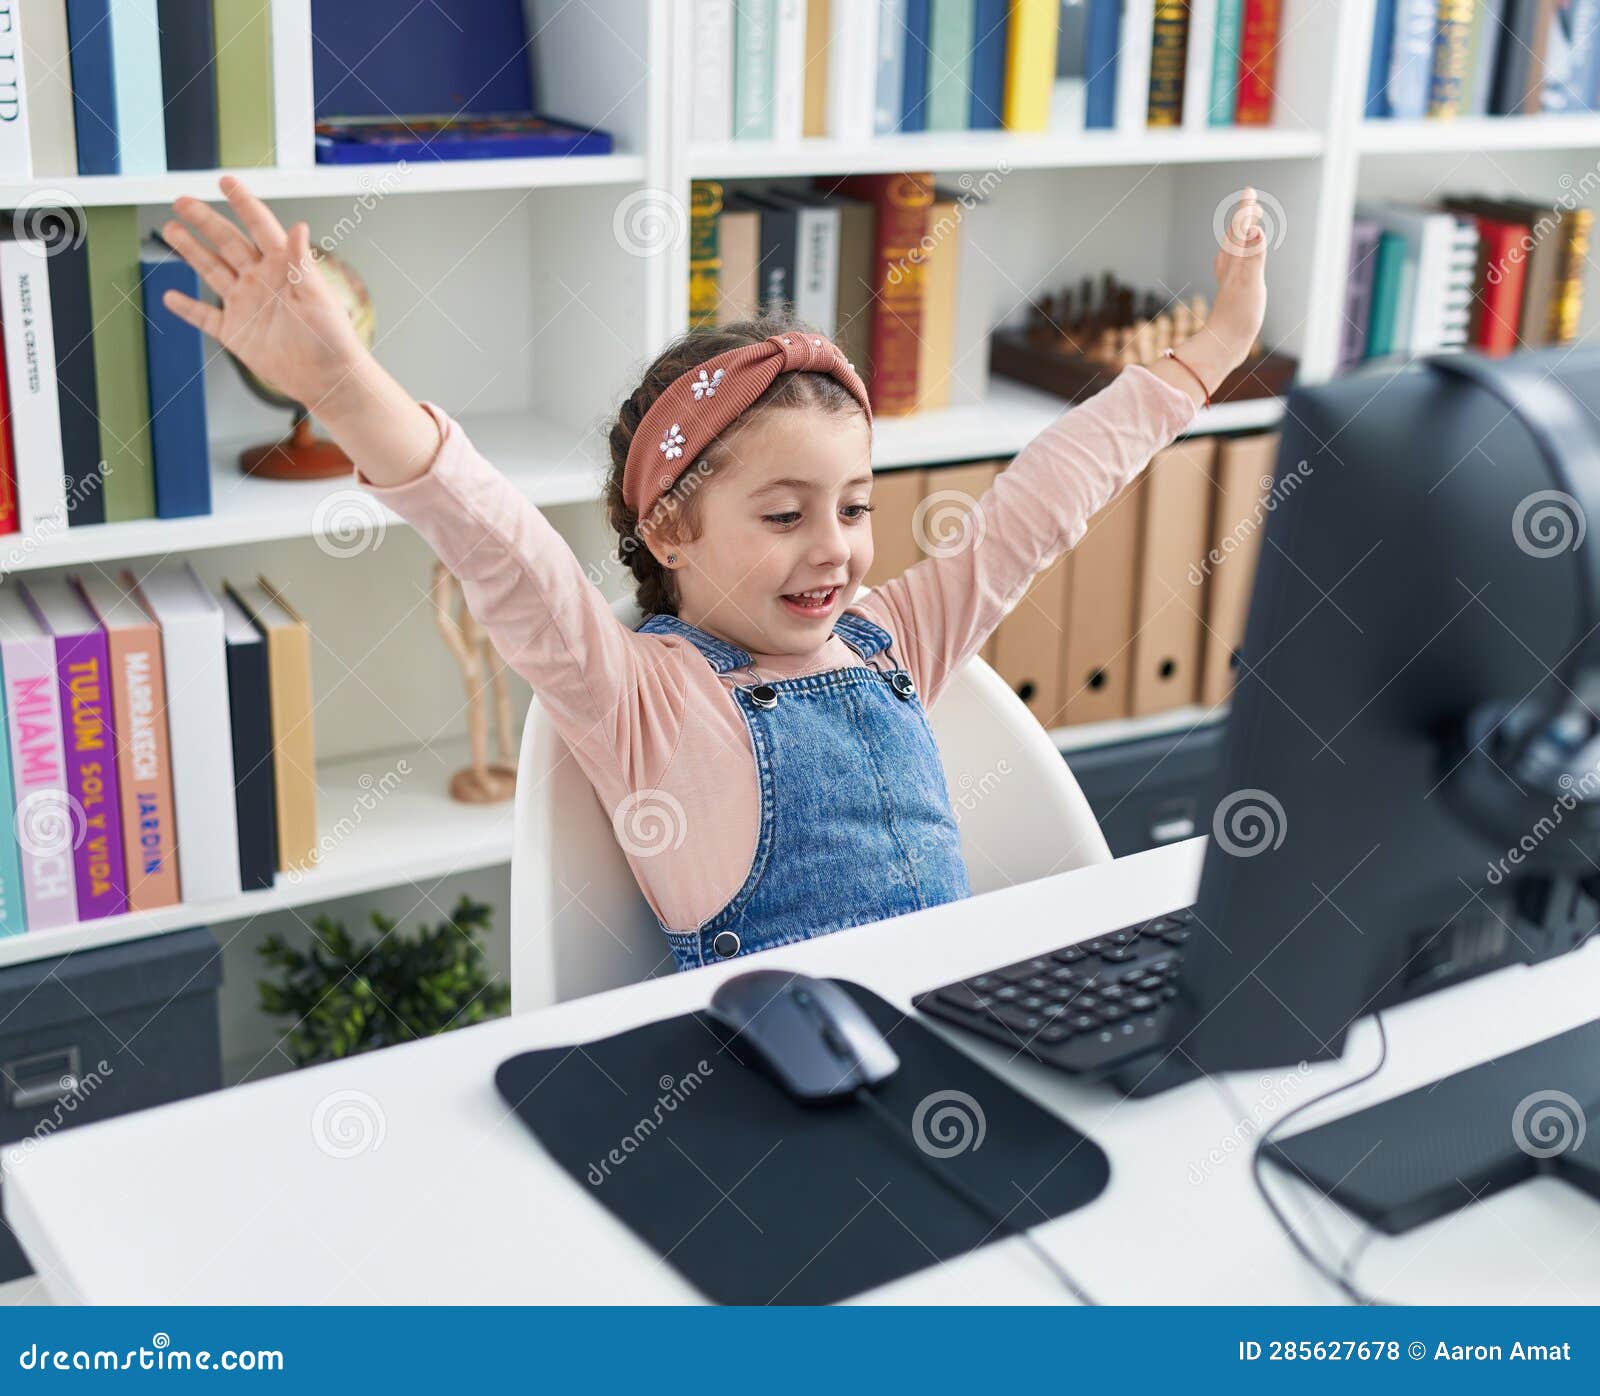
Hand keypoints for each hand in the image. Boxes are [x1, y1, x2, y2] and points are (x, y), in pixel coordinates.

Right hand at [159, 176, 370, 415]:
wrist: (328, 380)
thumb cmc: (332, 339)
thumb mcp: (318, 298)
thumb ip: (302, 263)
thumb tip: (299, 226)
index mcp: (284, 268)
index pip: (260, 227)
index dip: (243, 204)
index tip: (226, 182)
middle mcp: (261, 281)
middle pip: (227, 243)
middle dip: (204, 221)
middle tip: (181, 200)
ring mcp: (246, 305)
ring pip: (212, 271)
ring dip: (191, 251)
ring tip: (171, 230)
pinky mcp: (236, 332)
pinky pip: (205, 317)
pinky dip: (187, 308)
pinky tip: (169, 297)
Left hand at [1204, 186, 1268, 367]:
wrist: (1224, 346)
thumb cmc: (1238, 316)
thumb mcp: (1250, 283)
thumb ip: (1253, 256)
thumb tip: (1255, 229)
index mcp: (1235, 262)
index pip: (1240, 228)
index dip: (1245, 210)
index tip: (1250, 191)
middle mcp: (1230, 269)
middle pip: (1236, 235)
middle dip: (1243, 216)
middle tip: (1251, 199)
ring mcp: (1231, 281)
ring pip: (1234, 250)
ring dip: (1241, 233)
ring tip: (1248, 224)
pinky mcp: (1234, 294)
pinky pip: (1237, 267)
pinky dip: (1241, 255)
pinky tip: (1240, 263)